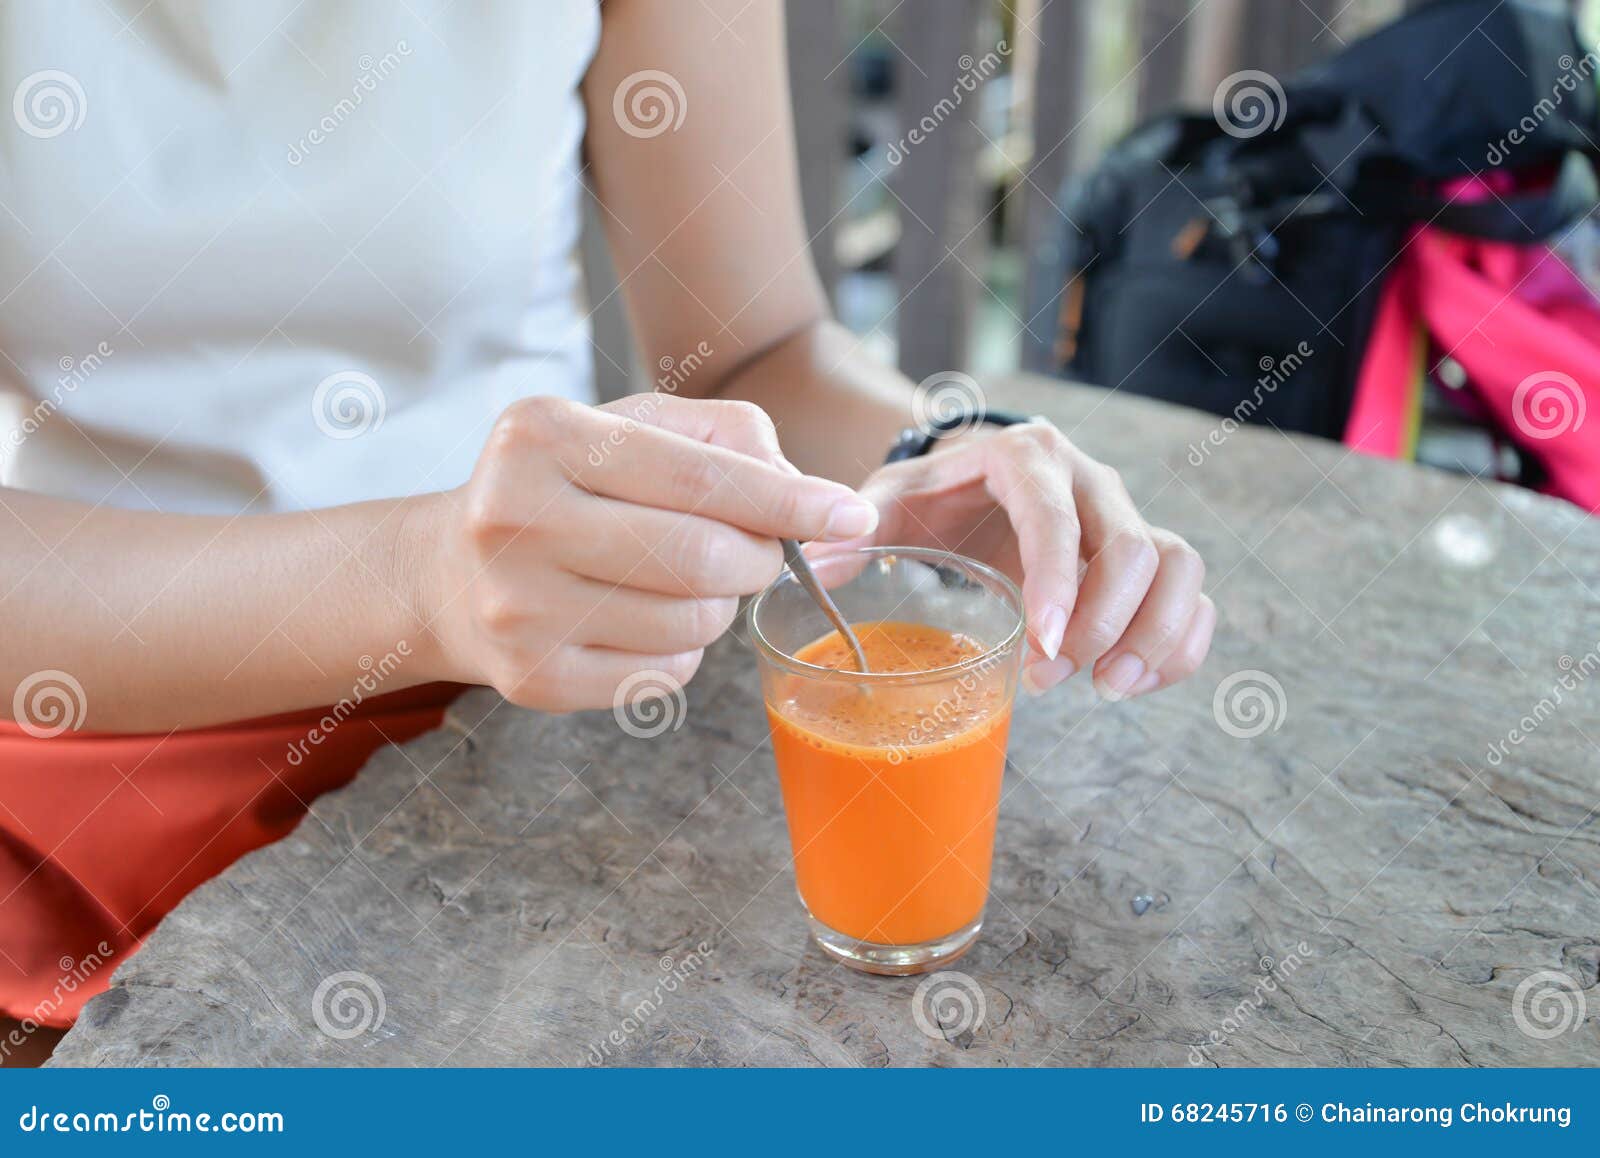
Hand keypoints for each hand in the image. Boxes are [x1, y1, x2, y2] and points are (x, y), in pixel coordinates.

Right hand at [408, 394, 878, 711]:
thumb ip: (730, 440)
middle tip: (756, 552)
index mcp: (545, 436)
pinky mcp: (533, 678)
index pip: (701, 478)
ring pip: (693, 623)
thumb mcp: (633, 428)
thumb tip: (809, 497)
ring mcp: (518, 607)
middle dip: (758, 558)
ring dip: (718, 605)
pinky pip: (665, 675)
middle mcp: (516, 518)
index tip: (852, 513)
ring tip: (679, 580)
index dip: (790, 501)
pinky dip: (682, 650)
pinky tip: (642, 620)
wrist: (453, 570)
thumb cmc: (567, 487)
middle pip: (704, 559)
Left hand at [811, 420, 1213, 699]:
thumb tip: (818, 561)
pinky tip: (1134, 680)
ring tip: (1106, 688)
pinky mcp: (1147, 556)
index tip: (1043, 645)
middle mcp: (1088, 480)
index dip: (1058, 582)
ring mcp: (1125, 516)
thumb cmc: (931, 496)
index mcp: (1025, 459)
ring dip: (1155, 636)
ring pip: (1179, 566)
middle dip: (1103, 624)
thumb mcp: (889, 500)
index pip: (1056, 518)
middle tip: (1053, 678)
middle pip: (1134, 547)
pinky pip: (1191, 594)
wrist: (971, 483)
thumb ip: (854, 525)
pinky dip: (1179, 643)